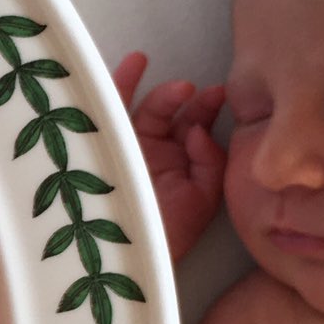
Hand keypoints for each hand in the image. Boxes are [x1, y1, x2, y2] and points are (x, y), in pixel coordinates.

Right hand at [112, 51, 225, 261]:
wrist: (132, 255)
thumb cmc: (170, 232)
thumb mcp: (203, 197)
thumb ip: (210, 162)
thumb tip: (198, 129)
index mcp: (182, 159)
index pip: (195, 124)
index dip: (206, 107)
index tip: (218, 94)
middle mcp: (156, 149)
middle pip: (170, 112)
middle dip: (182, 98)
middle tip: (194, 90)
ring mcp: (130, 147)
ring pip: (141, 109)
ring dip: (155, 92)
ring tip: (168, 80)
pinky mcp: (105, 148)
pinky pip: (109, 115)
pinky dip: (116, 89)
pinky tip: (129, 67)